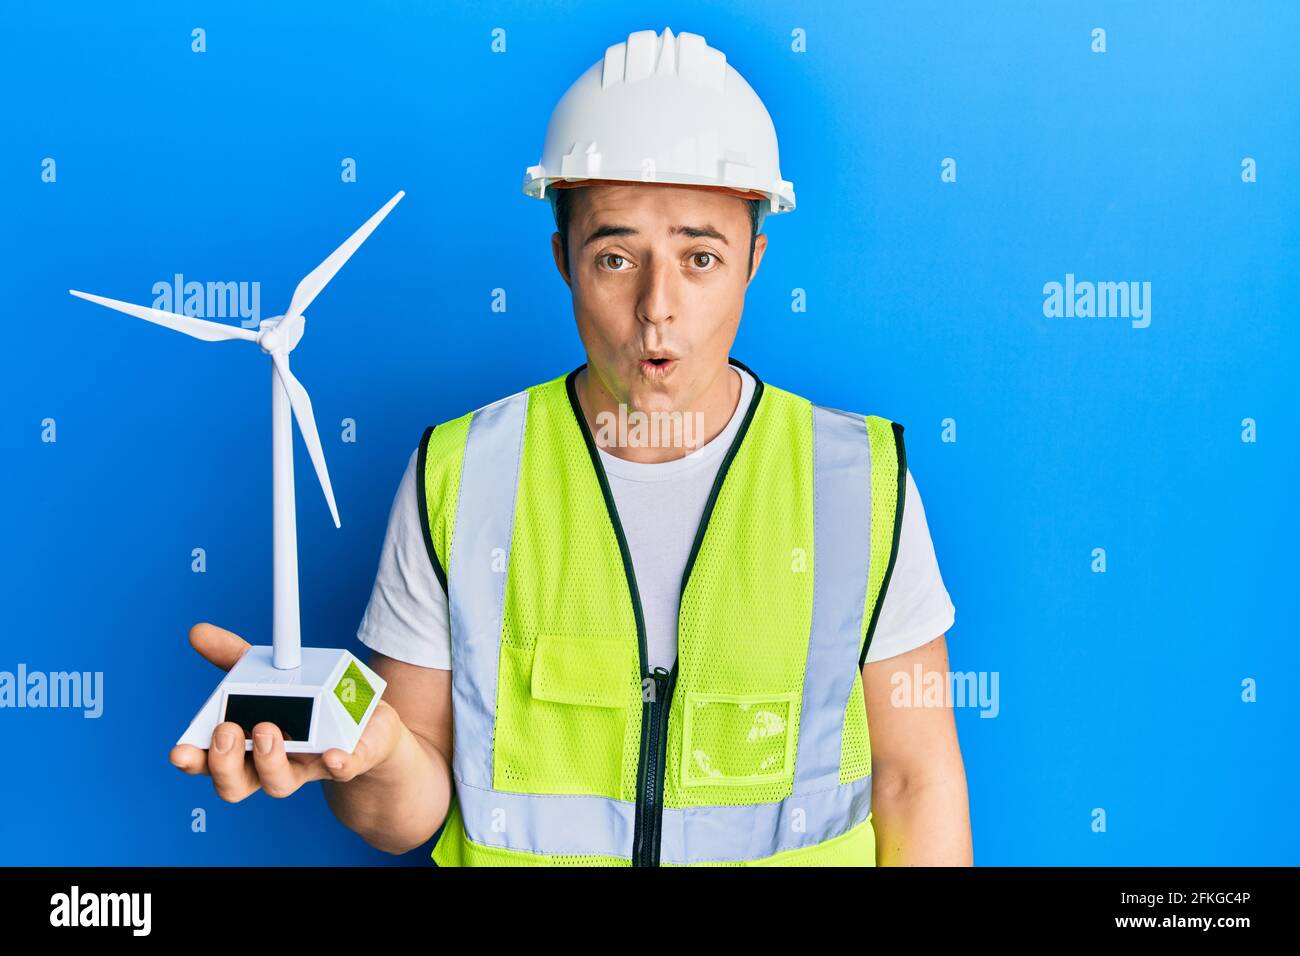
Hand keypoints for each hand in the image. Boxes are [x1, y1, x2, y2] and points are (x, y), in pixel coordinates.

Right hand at [169, 622, 406, 801]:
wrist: (368, 726)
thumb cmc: (308, 703)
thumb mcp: (272, 675)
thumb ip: (234, 656)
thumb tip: (197, 632)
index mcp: (246, 747)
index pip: (209, 763)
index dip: (193, 760)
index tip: (179, 751)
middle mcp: (270, 766)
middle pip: (236, 784)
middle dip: (225, 762)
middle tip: (227, 731)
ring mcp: (308, 767)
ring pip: (279, 784)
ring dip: (270, 760)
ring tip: (268, 729)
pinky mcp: (347, 761)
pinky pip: (341, 769)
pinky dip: (337, 763)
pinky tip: (333, 754)